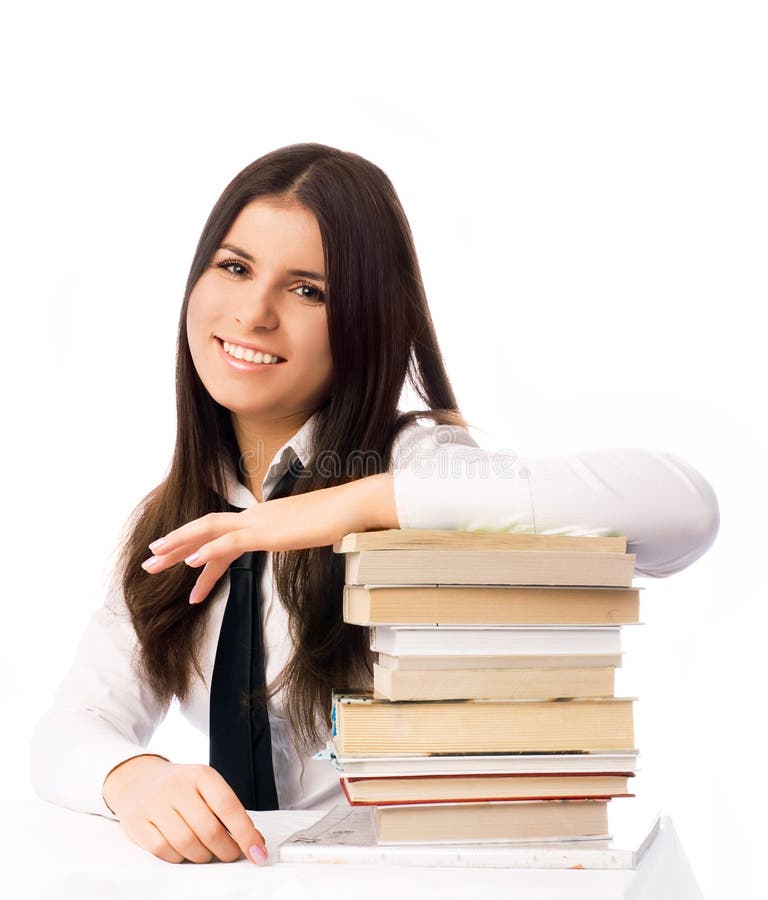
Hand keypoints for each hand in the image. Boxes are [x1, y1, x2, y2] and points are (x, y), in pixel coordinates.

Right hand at [102, 755, 267, 864]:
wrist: (137, 778)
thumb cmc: (179, 786)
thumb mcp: (205, 785)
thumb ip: (228, 810)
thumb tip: (254, 840)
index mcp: (201, 775)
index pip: (229, 807)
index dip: (246, 834)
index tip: (258, 852)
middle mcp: (178, 787)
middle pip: (210, 830)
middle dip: (227, 850)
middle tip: (231, 854)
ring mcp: (156, 805)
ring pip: (187, 844)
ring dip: (204, 856)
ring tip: (208, 852)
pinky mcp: (138, 824)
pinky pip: (164, 851)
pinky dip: (179, 858)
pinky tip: (184, 851)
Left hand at [140, 473, 397, 604]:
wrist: (357, 506)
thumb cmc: (343, 519)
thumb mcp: (314, 532)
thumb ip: (301, 536)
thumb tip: (305, 542)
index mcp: (266, 517)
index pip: (225, 534)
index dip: (199, 550)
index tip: (181, 566)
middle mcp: (257, 516)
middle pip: (205, 528)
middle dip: (174, 545)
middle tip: (148, 561)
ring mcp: (260, 522)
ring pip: (207, 531)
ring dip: (177, 547)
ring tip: (153, 562)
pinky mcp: (267, 532)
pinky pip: (229, 543)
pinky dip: (205, 552)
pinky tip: (187, 565)